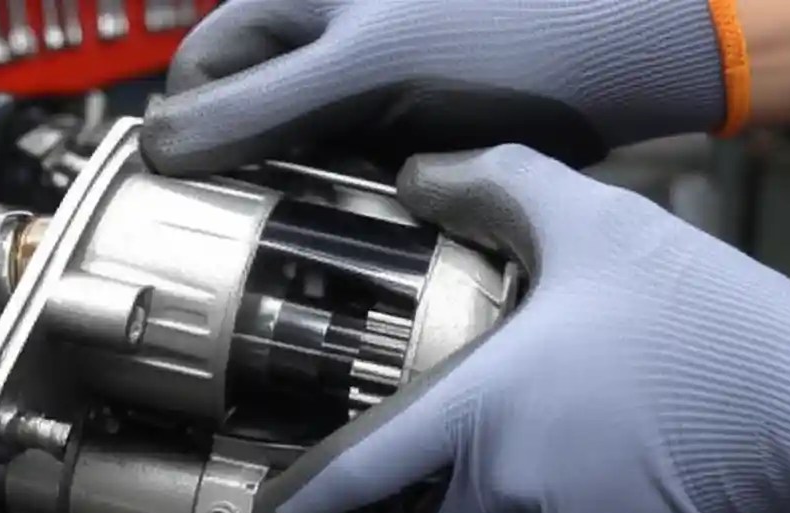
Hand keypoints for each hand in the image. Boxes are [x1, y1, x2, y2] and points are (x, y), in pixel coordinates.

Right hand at [141, 0, 728, 174]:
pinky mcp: (406, 110)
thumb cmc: (512, 34)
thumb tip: (164, 147)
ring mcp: (364, 73)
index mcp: (293, 1)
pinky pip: (352, 157)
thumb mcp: (371, 72)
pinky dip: (357, 185)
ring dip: (305, 183)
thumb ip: (262, 106)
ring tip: (341, 206)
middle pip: (244, 113)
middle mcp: (319, 29)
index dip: (189, 141)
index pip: (195, 77)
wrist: (625, 50)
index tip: (202, 205)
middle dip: (253, 167)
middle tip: (278, 214)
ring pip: (296, 141)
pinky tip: (387, 198)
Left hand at [266, 145, 789, 512]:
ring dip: (514, 511)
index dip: (312, 496)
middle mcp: (510, 485)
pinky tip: (617, 465)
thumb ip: (495, 188)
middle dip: (446, 498)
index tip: (284, 512)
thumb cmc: (700, 322)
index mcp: (481, 412)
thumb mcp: (589, 224)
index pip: (363, 472)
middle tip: (483, 449)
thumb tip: (430, 177)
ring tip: (563, 449)